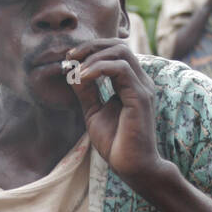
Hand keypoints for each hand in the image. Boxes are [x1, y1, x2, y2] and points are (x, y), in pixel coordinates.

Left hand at [63, 37, 161, 185]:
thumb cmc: (115, 143)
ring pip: (121, 52)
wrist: (131, 166)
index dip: (91, 49)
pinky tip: (84, 77)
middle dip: (92, 46)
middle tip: (71, 57)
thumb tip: (74, 72)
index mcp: (130, 83)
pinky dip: (99, 68)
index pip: (114, 52)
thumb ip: (86, 92)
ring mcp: (142, 87)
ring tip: (77, 70)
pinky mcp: (140, 96)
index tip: (70, 59)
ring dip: (94, 56)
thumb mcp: (93, 112)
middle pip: (119, 45)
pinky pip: (121, 69)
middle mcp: (139, 81)